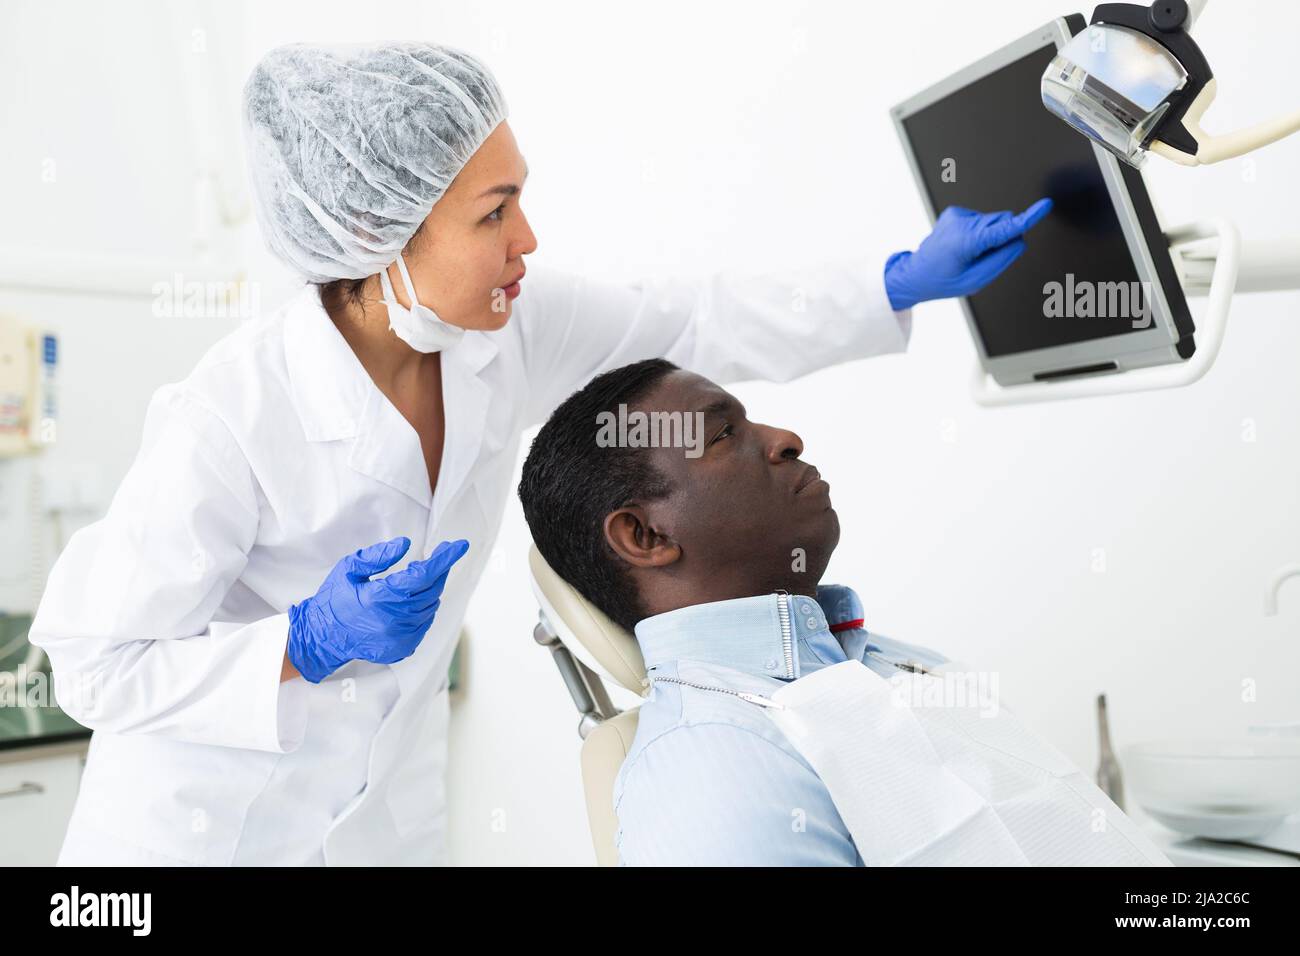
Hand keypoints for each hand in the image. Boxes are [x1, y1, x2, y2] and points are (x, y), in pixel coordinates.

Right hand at [287, 536, 469, 682]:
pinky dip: (424, 608)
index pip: (423, 575)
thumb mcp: (348, 568)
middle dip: (439, 570)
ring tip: (420, 576)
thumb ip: (378, 555)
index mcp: (379, 598)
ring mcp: (399, 638)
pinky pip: (424, 623)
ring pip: (430, 606)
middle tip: (440, 554)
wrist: (323, 637)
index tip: (460, 545)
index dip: (444, 559)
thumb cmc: (334, 600)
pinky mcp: (401, 648)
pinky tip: (412, 599)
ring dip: (431, 588)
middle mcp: (393, 620)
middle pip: (431, 589)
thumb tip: (405, 544)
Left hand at [883, 198, 1052, 310]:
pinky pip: (980, 221)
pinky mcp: (954, 212)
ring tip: (967, 254)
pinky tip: (961, 246)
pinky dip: (977, 233)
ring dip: (988, 238)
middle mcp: (961, 223)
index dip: (1028, 219)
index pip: (1004, 229)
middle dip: (1003, 239)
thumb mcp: (975, 281)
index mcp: (966, 242)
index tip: (1045, 205)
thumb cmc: (944, 281)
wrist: (916, 274)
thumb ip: (1001, 261)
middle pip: (1003, 223)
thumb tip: (1019, 241)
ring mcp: (957, 215)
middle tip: (983, 259)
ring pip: (993, 222)